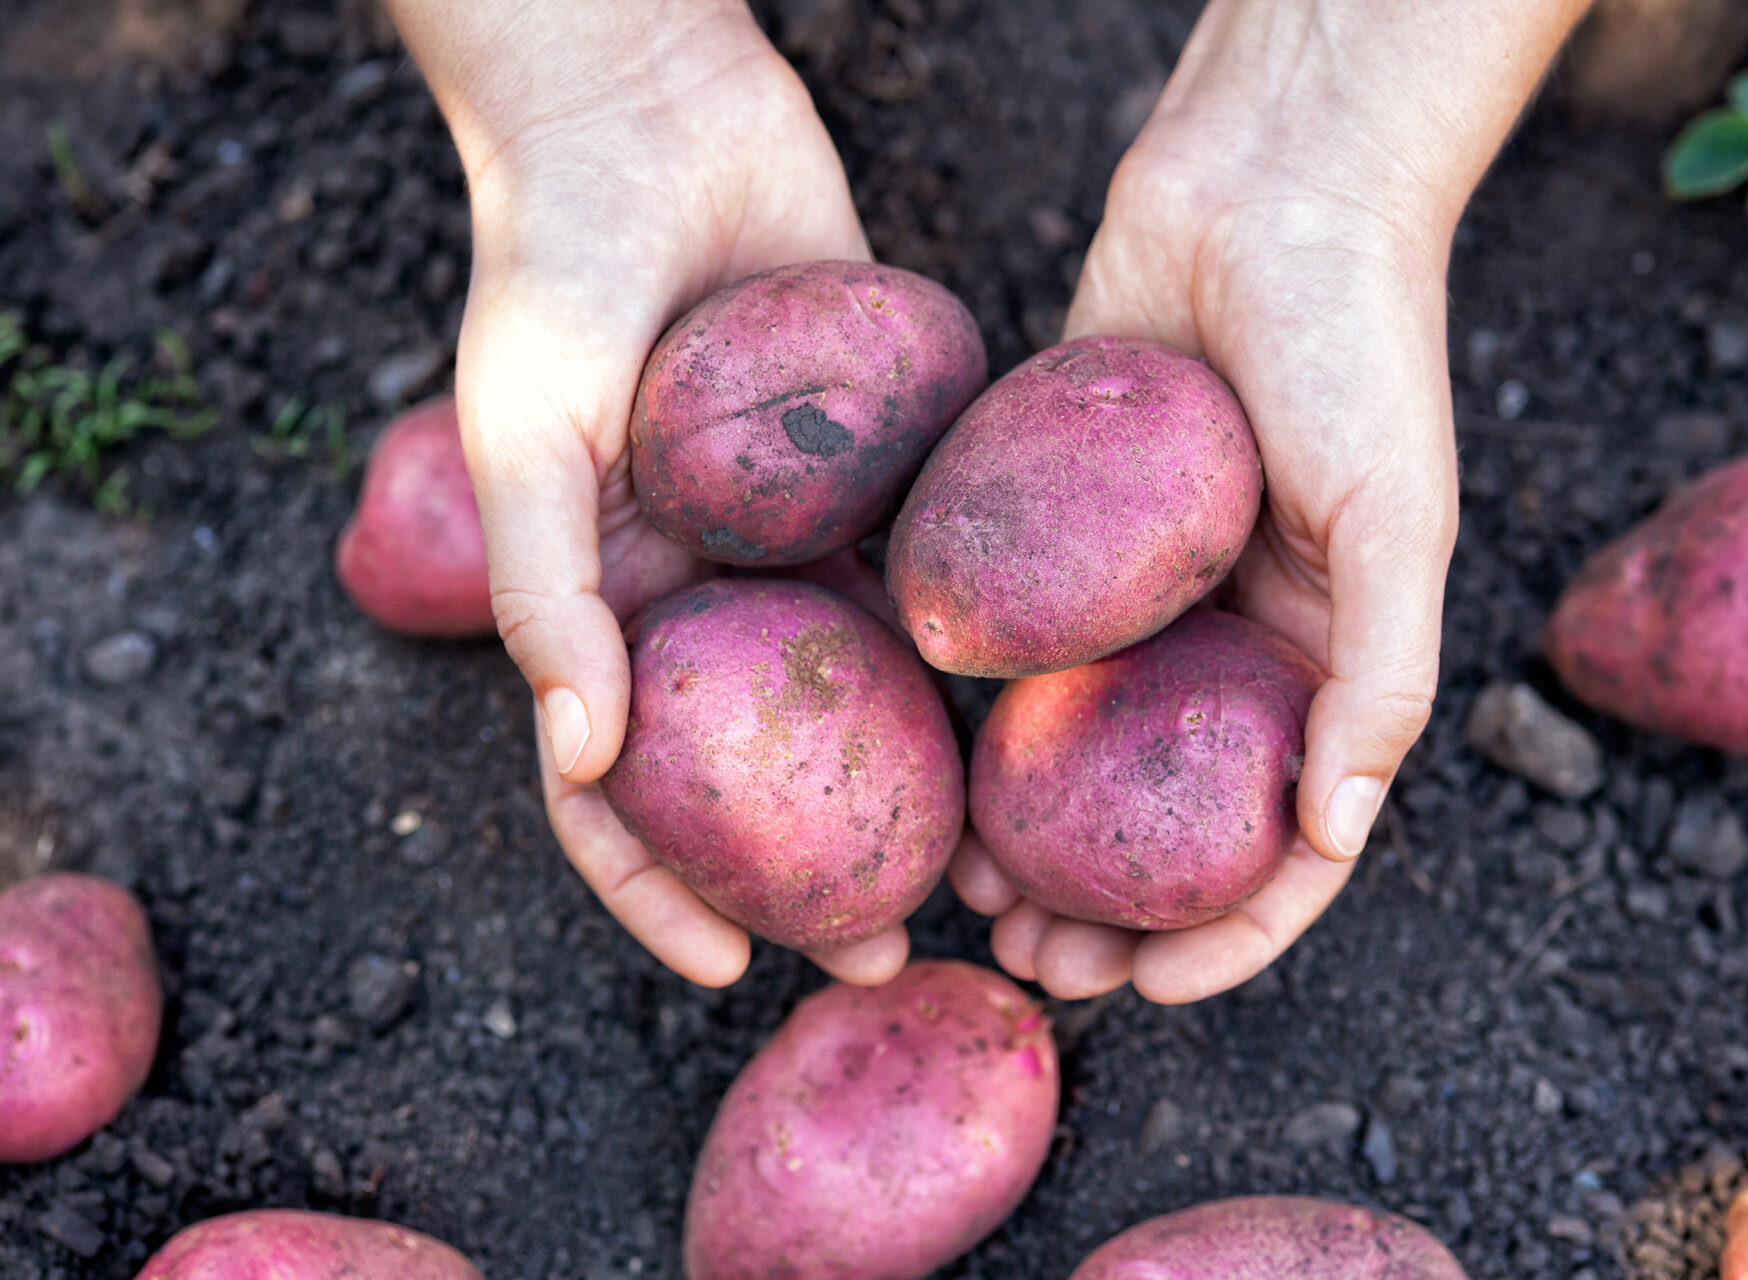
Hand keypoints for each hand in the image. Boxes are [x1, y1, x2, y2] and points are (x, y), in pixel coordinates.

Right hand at [387, 0, 904, 986]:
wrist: (650, 111)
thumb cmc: (552, 267)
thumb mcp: (522, 433)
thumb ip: (541, 590)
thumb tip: (581, 754)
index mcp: (605, 604)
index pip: (613, 790)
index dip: (657, 891)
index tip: (734, 969)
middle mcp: (703, 592)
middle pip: (757, 771)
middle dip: (813, 874)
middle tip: (893, 950)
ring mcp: (794, 539)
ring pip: (858, 695)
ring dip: (912, 792)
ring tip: (983, 875)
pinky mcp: (878, 473)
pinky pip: (927, 579)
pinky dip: (971, 659)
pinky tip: (1035, 726)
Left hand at [950, 0, 1589, 1002]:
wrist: (1264, 187)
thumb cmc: (1357, 344)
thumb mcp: (1398, 517)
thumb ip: (1381, 677)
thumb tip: (1330, 835)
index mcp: (1327, 663)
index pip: (1289, 845)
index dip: (1227, 935)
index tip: (1142, 987)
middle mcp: (1234, 645)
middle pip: (1165, 821)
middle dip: (1108, 911)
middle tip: (1027, 956)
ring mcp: (1146, 595)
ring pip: (1078, 752)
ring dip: (1026, 834)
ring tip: (961, 888)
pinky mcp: (1065, 533)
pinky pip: (1020, 644)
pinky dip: (980, 716)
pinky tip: (922, 753)